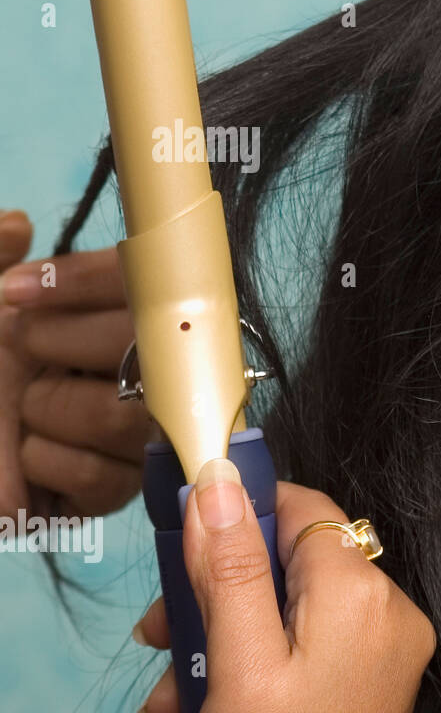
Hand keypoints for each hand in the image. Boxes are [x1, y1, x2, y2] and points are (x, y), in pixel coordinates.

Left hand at [0, 210, 152, 517]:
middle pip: (152, 348)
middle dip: (65, 347)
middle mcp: (133, 370)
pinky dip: (50, 462)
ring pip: (127, 417)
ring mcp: (130, 434)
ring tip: (20, 415)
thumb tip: (18, 222)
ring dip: (53, 410)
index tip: (15, 293)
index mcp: (107, 317)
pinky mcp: (114, 491)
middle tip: (18, 351)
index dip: (85, 284)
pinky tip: (25, 457)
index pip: (136, 283)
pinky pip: (108, 477)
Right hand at [132, 460, 436, 712]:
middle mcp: (387, 620)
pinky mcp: (366, 695)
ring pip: (284, 621)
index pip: (305, 508)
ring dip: (217, 656)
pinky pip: (301, 662)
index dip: (242, 512)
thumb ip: (230, 567)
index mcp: (363, 597)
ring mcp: (381, 661)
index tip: (187, 530)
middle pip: (288, 569)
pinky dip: (247, 686)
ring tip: (175, 706)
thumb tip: (221, 482)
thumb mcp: (236, 664)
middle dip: (215, 602)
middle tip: (163, 636)